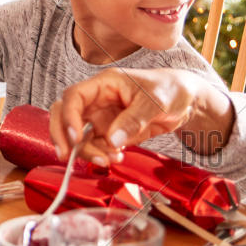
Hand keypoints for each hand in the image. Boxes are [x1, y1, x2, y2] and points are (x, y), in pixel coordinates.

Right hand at [50, 68, 224, 166]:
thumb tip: (112, 140)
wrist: (184, 101)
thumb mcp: (154, 101)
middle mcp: (97, 101)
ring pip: (78, 136)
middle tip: (66, 155)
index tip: (76, 137)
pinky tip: (116, 158)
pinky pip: (95, 146)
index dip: (68, 116)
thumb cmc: (169, 89)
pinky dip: (100, 155)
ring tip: (108, 160)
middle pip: (64, 115)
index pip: (73, 97)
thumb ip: (133, 120)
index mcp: (104, 84)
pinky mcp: (110, 133)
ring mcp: (102, 118)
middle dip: (61, 135)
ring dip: (86, 151)